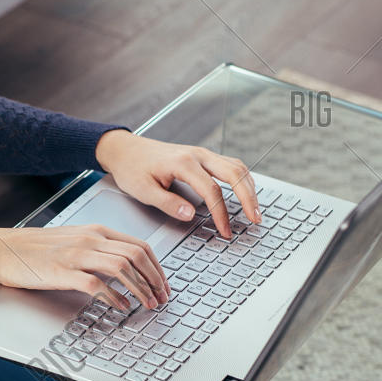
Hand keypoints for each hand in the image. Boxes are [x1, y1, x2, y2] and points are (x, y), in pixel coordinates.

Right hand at [0, 223, 169, 311]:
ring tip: (147, 303)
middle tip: (162, 297)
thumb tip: (126, 268)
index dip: (157, 267)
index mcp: (96, 231)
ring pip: (122, 267)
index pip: (139, 245)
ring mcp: (76, 254)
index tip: (163, 284)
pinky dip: (113, 296)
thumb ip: (99, 250)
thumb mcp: (74, 241)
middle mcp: (90, 239)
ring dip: (140, 288)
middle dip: (155, 279)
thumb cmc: (36, 248)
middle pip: (136, 255)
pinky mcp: (63, 271)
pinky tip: (120, 305)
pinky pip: (96, 283)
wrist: (3, 249)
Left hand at [94, 129, 260, 240]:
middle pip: (234, 174)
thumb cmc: (132, 169)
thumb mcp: (143, 190)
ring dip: (249, 187)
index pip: (212, 190)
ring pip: (236, 166)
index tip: (225, 231)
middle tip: (256, 219)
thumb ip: (168, 203)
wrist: (125, 149)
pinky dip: (242, 179)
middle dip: (248, 198)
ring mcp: (202, 153)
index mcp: (182, 163)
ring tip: (255, 210)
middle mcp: (197, 155)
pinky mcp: (202, 156)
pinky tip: (246, 192)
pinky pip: (230, 164)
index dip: (221, 213)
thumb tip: (191, 215)